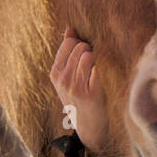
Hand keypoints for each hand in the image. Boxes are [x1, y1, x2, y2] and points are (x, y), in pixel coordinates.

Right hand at [49, 26, 110, 156]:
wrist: (87, 127)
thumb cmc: (78, 98)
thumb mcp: (66, 77)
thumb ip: (66, 52)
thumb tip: (69, 28)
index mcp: (55, 73)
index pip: (68, 44)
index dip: (80, 43)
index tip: (85, 52)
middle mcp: (63, 79)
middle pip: (79, 47)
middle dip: (89, 49)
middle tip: (93, 60)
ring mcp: (76, 87)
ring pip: (88, 56)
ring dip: (96, 58)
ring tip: (96, 68)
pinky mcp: (91, 93)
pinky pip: (98, 69)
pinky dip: (101, 69)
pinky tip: (99, 77)